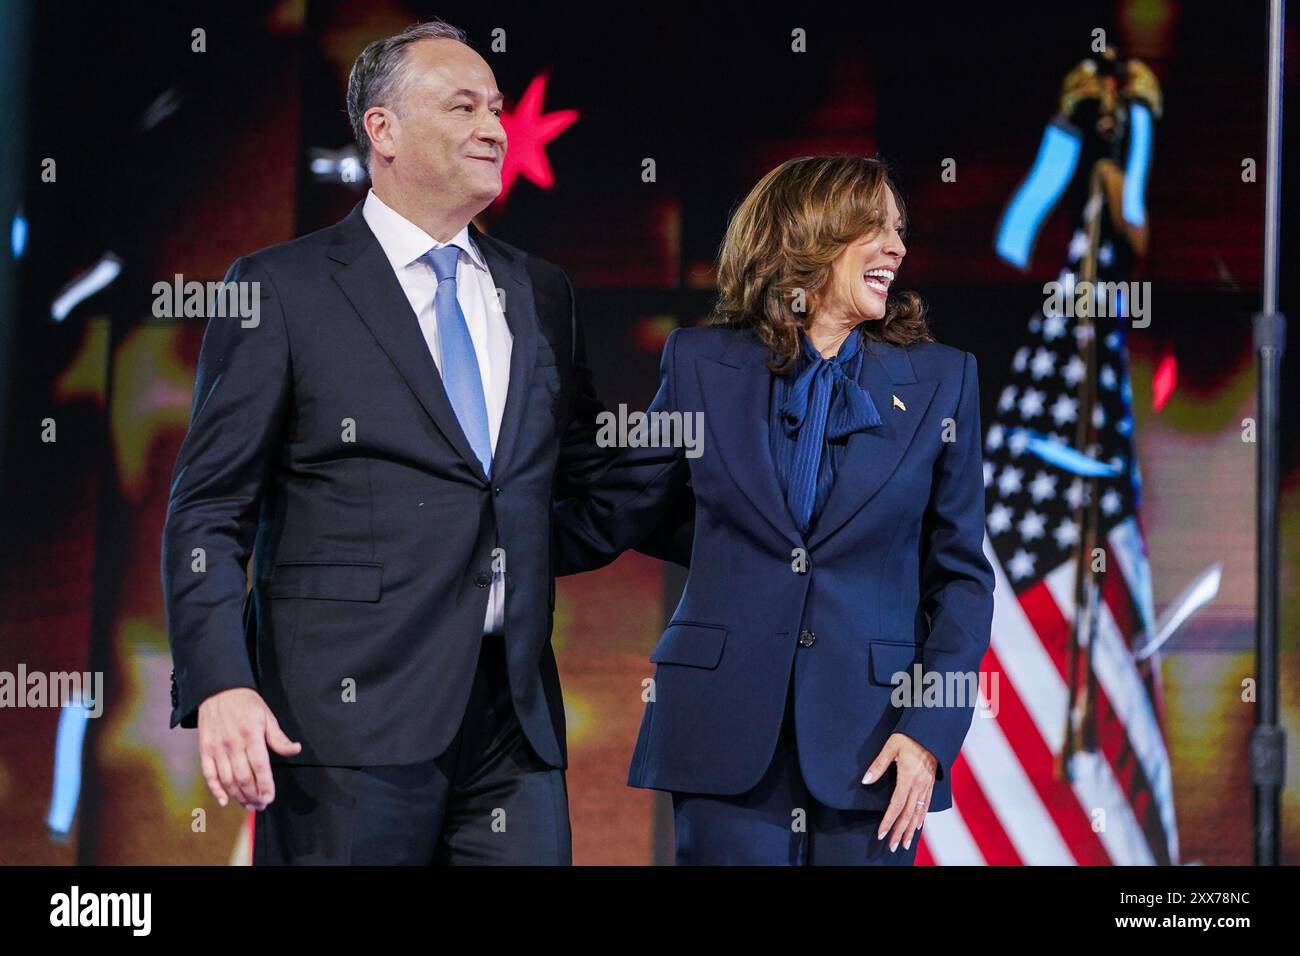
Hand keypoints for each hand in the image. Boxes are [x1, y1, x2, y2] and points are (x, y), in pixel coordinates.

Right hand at [198, 688, 300, 810]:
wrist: (218, 689)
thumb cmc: (247, 704)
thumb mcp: (267, 717)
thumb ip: (279, 738)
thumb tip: (295, 750)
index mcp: (251, 734)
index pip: (260, 766)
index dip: (266, 785)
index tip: (270, 798)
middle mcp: (233, 743)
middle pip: (243, 777)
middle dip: (253, 795)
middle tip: (261, 805)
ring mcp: (217, 747)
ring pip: (227, 779)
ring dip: (238, 796)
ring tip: (248, 805)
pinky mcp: (205, 749)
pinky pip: (209, 774)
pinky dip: (215, 789)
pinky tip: (224, 800)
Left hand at [862, 732, 937, 852]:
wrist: (931, 731)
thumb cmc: (909, 737)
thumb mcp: (891, 747)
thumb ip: (878, 765)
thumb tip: (865, 780)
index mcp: (908, 778)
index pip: (896, 805)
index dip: (888, 821)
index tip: (881, 833)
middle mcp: (918, 785)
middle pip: (908, 814)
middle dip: (899, 832)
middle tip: (892, 846)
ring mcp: (926, 786)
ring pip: (918, 813)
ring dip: (910, 830)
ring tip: (904, 843)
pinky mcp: (930, 783)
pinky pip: (926, 805)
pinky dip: (921, 818)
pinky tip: (917, 826)